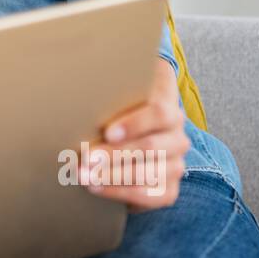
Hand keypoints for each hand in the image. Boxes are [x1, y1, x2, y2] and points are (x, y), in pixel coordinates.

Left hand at [79, 59, 189, 211]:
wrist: (129, 137)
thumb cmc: (116, 106)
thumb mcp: (117, 87)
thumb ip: (110, 77)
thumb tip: (81, 60)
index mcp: (168, 105)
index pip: (158, 112)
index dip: (134, 123)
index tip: (107, 131)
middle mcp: (177, 135)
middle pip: (150, 146)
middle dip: (115, 155)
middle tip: (85, 159)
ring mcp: (176, 163)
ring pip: (149, 173)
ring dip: (113, 177)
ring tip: (84, 177)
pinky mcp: (169, 189)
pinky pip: (150, 196)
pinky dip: (121, 193)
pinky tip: (97, 189)